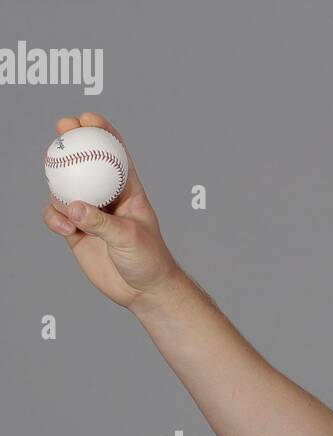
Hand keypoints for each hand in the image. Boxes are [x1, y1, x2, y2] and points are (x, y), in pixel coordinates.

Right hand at [40, 112, 181, 307]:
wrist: (144, 293)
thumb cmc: (149, 261)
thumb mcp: (130, 238)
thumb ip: (101, 222)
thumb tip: (74, 206)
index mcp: (129, 192)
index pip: (116, 155)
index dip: (103, 132)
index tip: (88, 118)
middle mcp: (107, 198)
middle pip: (84, 163)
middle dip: (71, 142)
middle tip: (62, 128)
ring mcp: (90, 213)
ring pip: (64, 188)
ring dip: (59, 187)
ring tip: (66, 205)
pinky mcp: (77, 231)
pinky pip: (57, 215)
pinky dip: (55, 217)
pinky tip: (65, 229)